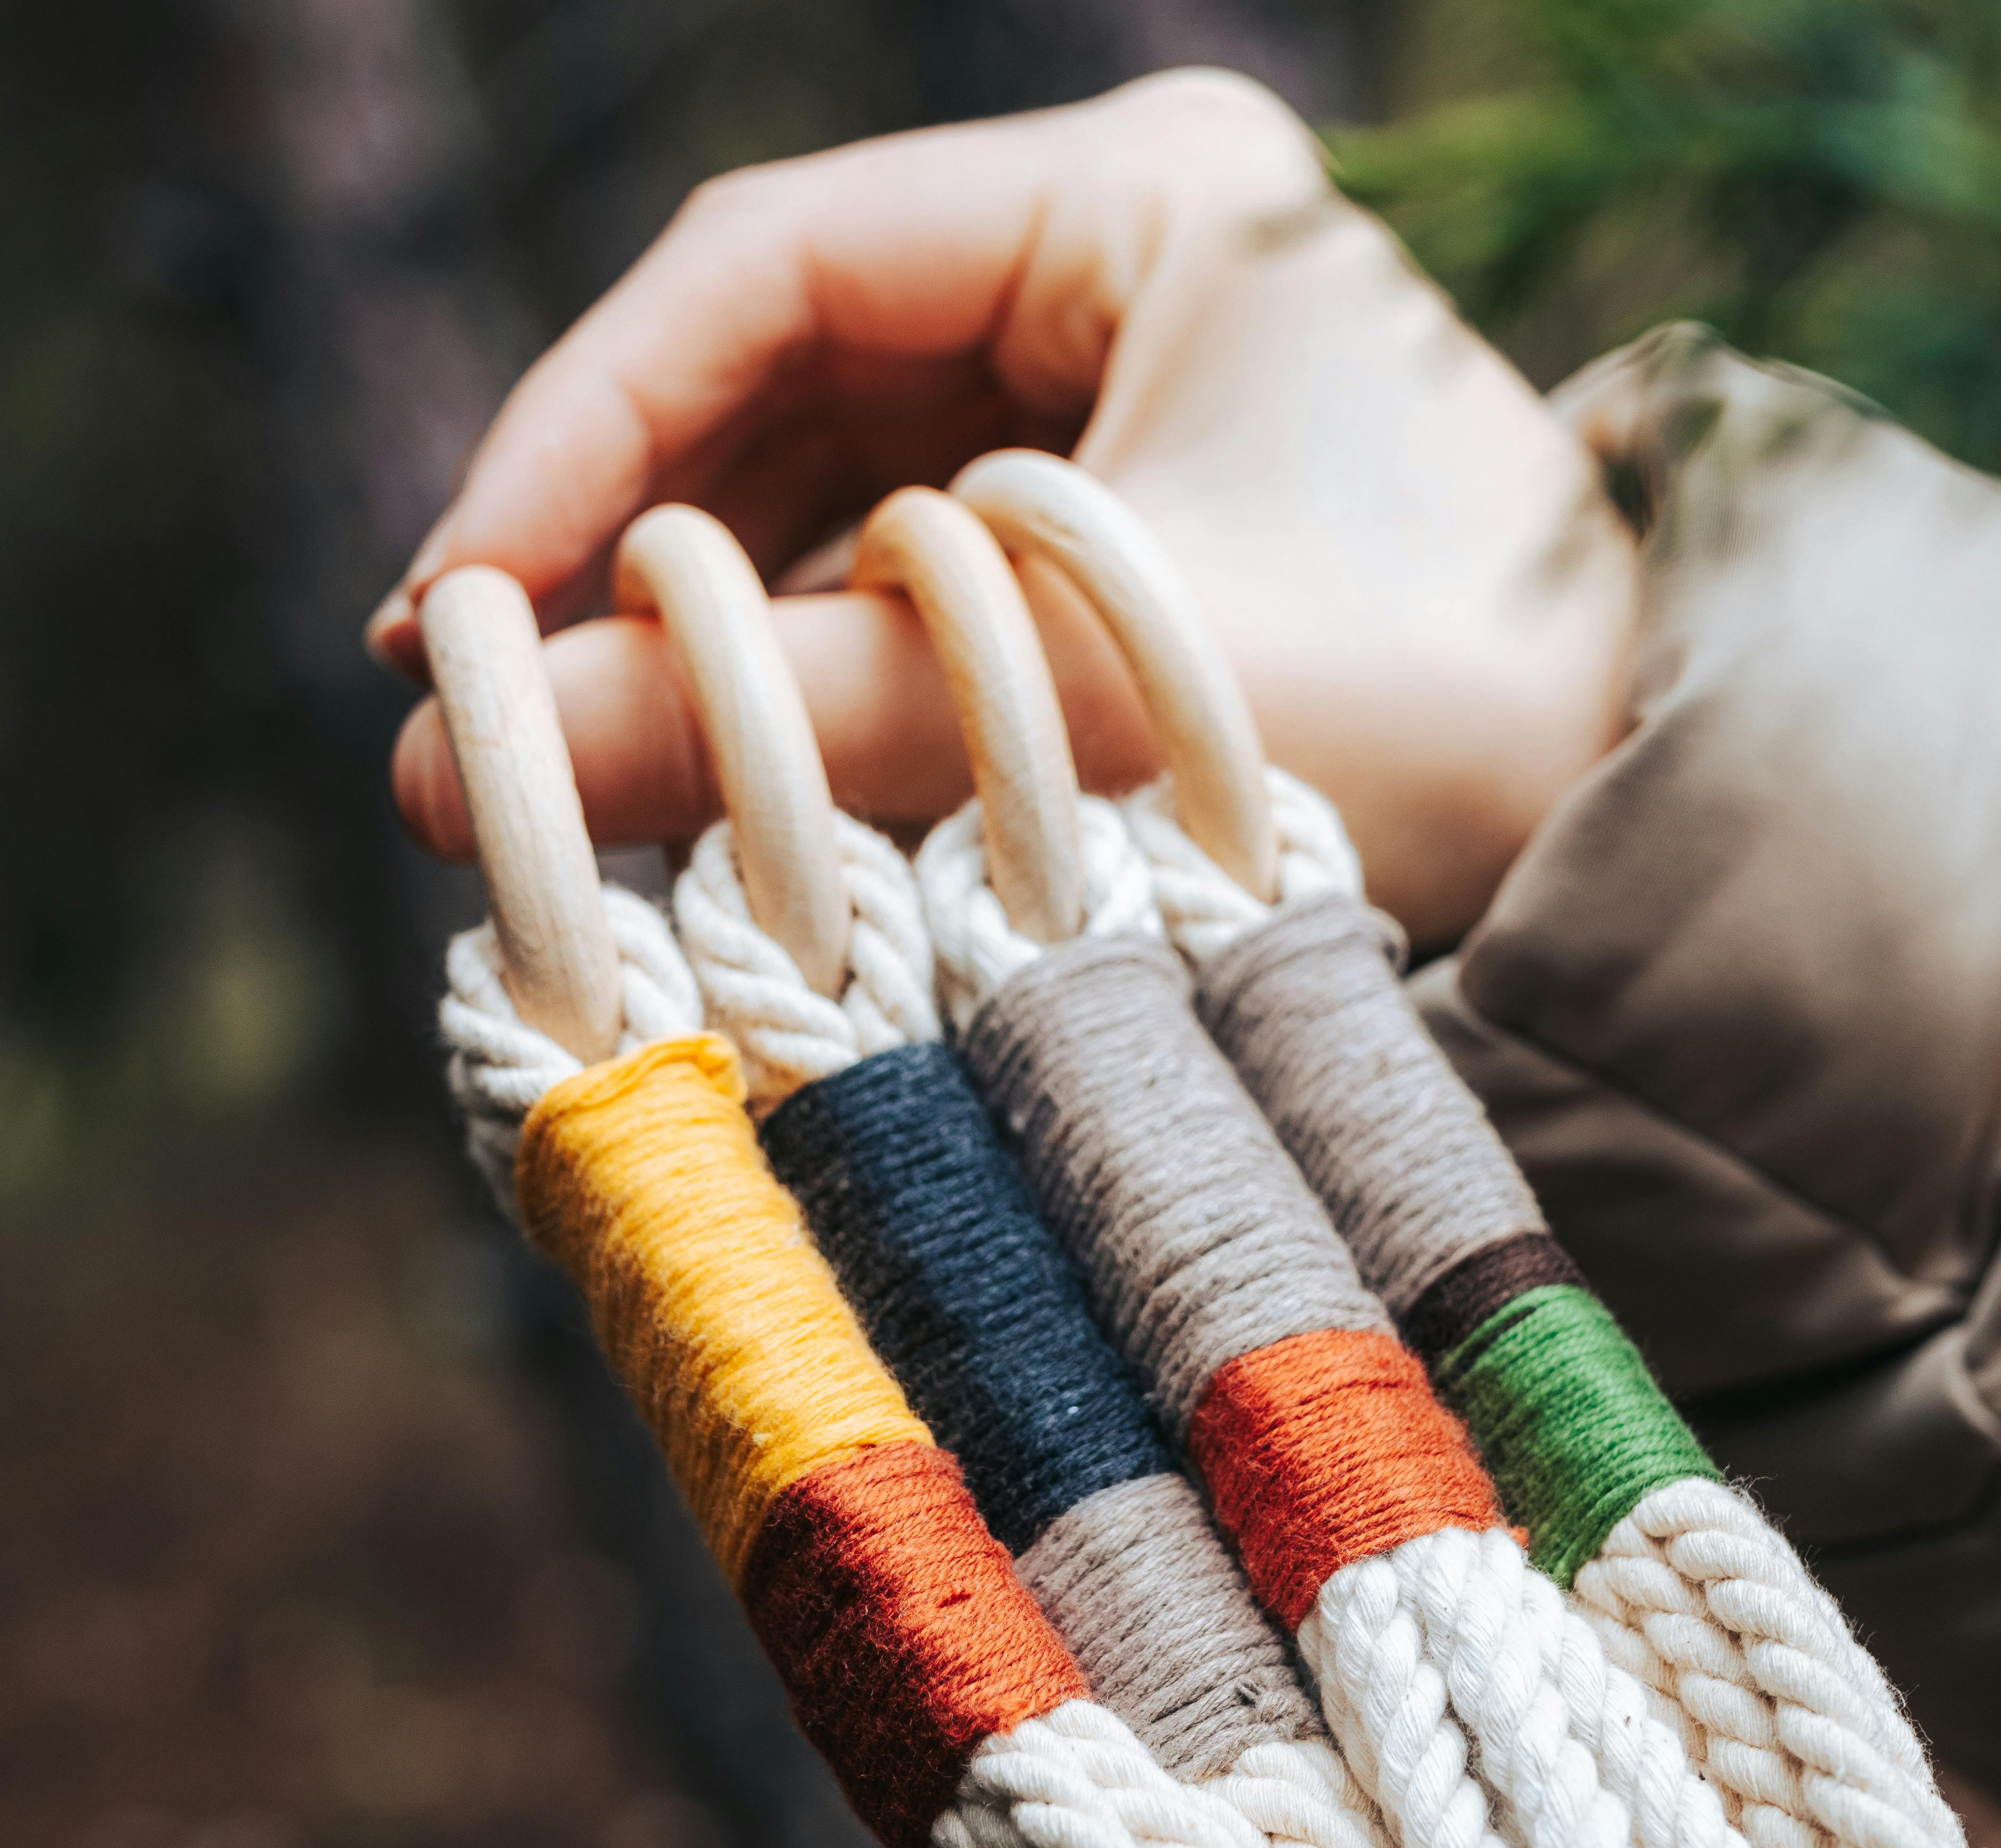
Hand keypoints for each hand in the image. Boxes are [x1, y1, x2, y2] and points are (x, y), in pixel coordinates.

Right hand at [375, 70, 1636, 946]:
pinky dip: (796, 666)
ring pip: (818, 479)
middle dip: (616, 538)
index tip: (455, 607)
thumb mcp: (1085, 698)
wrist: (1630, 827)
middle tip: (464, 703)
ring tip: (561, 761)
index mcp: (1142, 193)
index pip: (770, 268)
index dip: (581, 433)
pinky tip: (710, 762)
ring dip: (689, 619)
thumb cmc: (1438, 717)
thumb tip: (475, 757)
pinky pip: (893, 567)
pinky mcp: (1102, 515)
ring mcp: (1103, 383)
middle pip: (774, 370)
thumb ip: (785, 714)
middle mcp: (1110, 260)